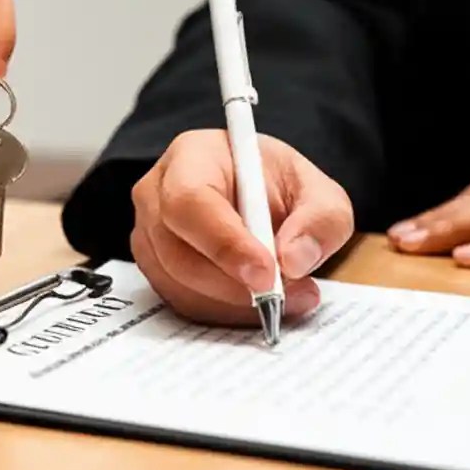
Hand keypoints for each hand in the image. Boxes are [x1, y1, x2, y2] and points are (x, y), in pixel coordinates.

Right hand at [130, 130, 354, 323]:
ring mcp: (149, 235)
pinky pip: (182, 303)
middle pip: (177, 252)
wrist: (257, 198)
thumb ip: (320, 220)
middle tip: (286, 294)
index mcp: (192, 157)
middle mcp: (156, 194)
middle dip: (233, 285)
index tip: (267, 274)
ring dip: (234, 304)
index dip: (225, 243)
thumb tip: (294, 260)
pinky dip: (225, 313)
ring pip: (179, 285)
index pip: (191, 201)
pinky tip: (260, 303)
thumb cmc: (276, 187)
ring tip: (288, 298)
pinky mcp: (155, 270)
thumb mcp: (319, 192)